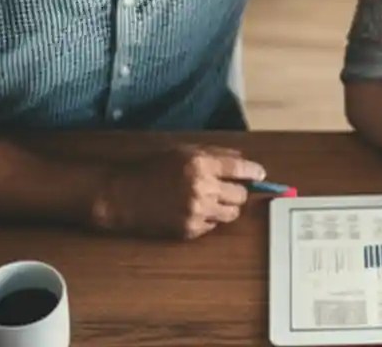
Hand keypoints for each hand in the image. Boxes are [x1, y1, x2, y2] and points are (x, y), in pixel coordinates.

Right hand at [93, 145, 265, 238]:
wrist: (122, 194)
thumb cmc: (151, 168)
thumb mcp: (183, 151)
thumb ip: (215, 153)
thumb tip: (242, 159)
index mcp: (200, 164)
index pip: (241, 169)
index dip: (254, 172)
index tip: (259, 174)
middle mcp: (202, 188)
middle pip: (240, 195)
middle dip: (238, 191)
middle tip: (228, 187)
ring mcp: (196, 211)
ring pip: (231, 214)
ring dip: (227, 206)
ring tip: (212, 199)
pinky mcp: (189, 230)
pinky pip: (213, 226)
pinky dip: (209, 218)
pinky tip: (194, 209)